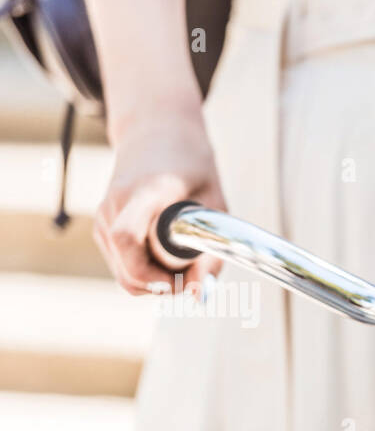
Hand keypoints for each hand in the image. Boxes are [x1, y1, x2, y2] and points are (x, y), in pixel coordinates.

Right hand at [93, 113, 226, 295]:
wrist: (156, 133)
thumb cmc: (192, 167)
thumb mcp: (215, 205)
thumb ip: (211, 251)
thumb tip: (200, 297)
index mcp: (145, 192)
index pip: (127, 239)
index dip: (153, 274)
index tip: (184, 280)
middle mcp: (115, 206)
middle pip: (127, 272)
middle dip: (164, 287)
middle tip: (194, 276)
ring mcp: (104, 217)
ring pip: (125, 276)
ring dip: (156, 283)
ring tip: (185, 263)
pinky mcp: (103, 227)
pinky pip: (122, 267)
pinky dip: (147, 273)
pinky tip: (169, 257)